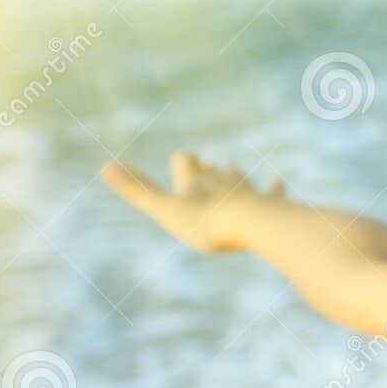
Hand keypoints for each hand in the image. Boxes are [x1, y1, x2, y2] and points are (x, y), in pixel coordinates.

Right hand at [101, 152, 287, 253]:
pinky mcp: (270, 205)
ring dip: (235, 177)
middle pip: (213, 169)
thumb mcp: (164, 209)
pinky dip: (275, 188)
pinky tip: (281, 181)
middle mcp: (223, 179)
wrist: (254, 226)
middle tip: (206, 172)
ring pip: (240, 177)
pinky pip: (274, 192)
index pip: (184, 161)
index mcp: (196, 180)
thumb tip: (105, 167)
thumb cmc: (206, 221)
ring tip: (234, 176)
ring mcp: (248, 191)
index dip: (182, 164)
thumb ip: (138, 191)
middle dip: (207, 172)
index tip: (182, 165)